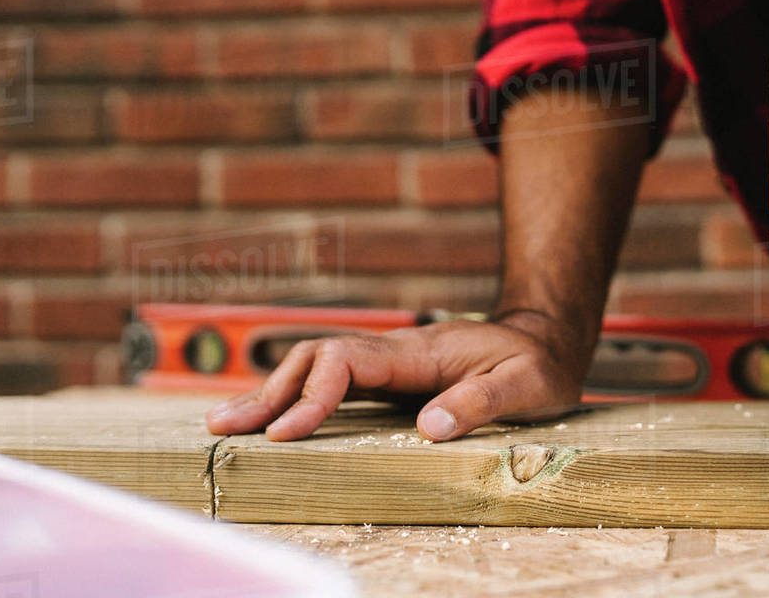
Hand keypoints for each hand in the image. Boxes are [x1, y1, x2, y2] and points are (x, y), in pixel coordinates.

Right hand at [205, 314, 587, 441]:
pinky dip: (296, 395)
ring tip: (225, 421)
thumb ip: (481, 402)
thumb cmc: (538, 362)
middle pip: (316, 359)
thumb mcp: (526, 384)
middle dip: (269, 392)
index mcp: (419, 353)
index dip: (312, 395)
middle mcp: (395, 351)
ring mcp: (390, 361)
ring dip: (272, 392)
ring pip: (317, 365)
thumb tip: (430, 427)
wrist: (545, 337)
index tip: (285, 431)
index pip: (348, 364)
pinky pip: (333, 379)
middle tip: (223, 427)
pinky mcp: (391, 375)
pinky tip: (272, 415)